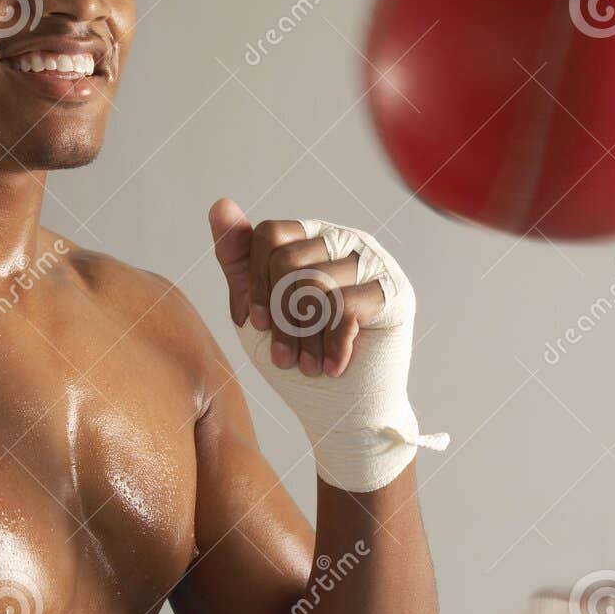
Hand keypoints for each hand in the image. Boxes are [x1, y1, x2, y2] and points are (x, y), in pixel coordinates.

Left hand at [209, 198, 403, 377]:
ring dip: (305, 339)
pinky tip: (334, 366)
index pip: (269, 234)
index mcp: (310, 238)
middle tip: (285, 356)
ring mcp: (373, 263)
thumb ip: (239, 260)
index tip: (256, 324)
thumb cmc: (298, 358)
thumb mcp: (257, 309)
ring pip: (315, 284)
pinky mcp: (394, 291)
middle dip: (280, 319)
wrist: (341, 410)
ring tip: (309, 366)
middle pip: (288, 260)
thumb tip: (220, 204)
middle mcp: (343, 240)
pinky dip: (332, 345)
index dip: (255, 283)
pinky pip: (345, 306)